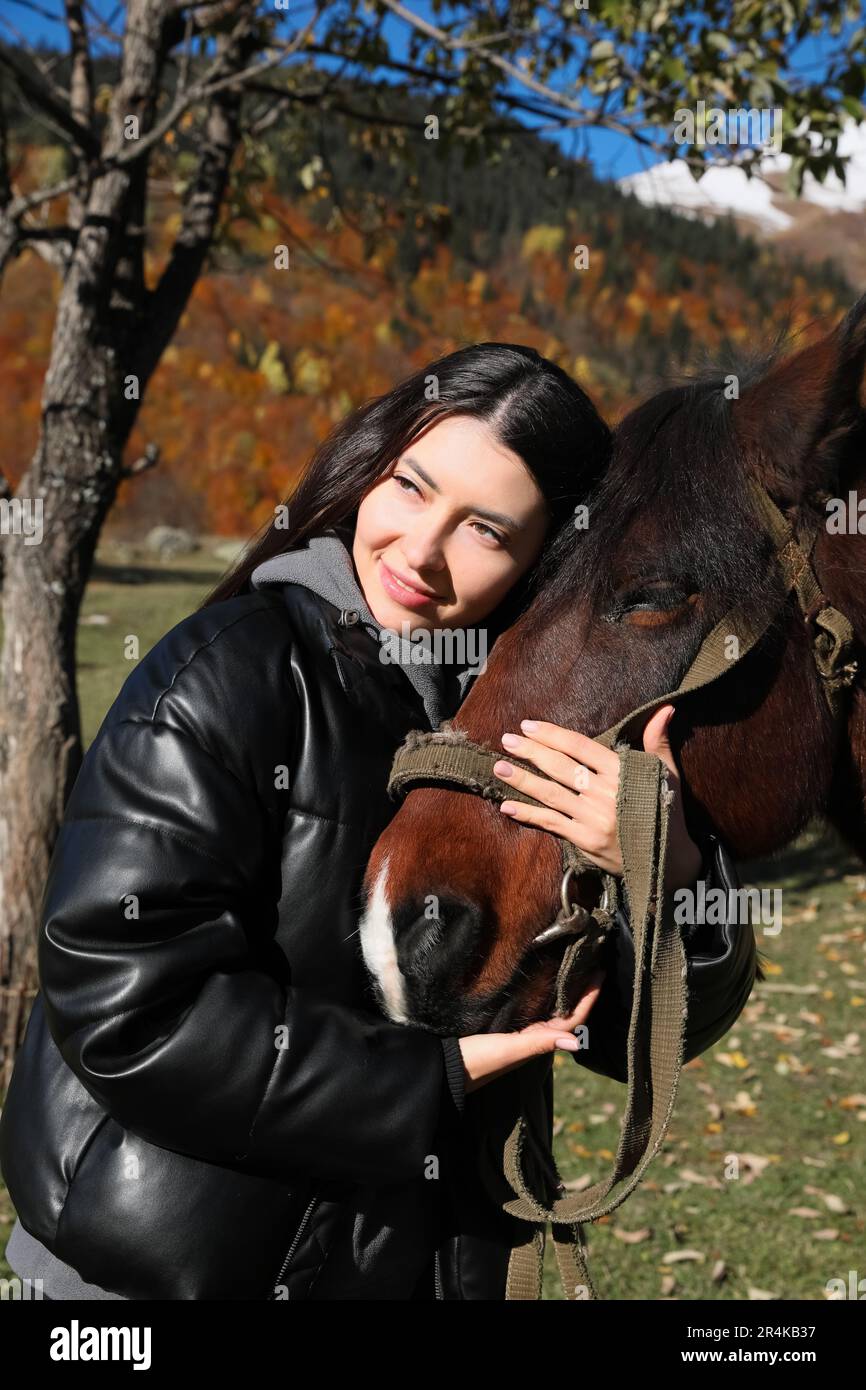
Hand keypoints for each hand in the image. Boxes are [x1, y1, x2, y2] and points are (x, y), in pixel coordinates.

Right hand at [459, 970, 604, 1092]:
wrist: (443, 1068)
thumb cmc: (476, 1061)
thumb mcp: (508, 1050)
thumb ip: (538, 1043)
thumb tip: (576, 1043)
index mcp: (537, 1041)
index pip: (572, 1019)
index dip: (588, 998)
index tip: (600, 972)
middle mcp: (532, 1035)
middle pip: (565, 1012)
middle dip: (580, 990)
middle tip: (592, 962)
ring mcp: (518, 1030)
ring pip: (550, 1008)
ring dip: (565, 990)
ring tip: (574, 965)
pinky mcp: (502, 1024)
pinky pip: (531, 1006)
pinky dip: (542, 991)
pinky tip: (542, 977)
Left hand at [491, 707, 703, 891]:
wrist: (670, 860)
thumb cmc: (665, 811)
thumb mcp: (667, 774)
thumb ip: (658, 741)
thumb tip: (665, 709)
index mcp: (622, 773)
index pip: (580, 747)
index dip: (552, 734)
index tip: (528, 725)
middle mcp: (606, 793)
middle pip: (560, 767)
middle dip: (531, 751)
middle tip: (507, 739)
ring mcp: (594, 818)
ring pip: (551, 794)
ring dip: (522, 780)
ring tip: (498, 767)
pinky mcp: (586, 840)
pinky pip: (552, 823)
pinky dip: (528, 814)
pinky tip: (507, 805)